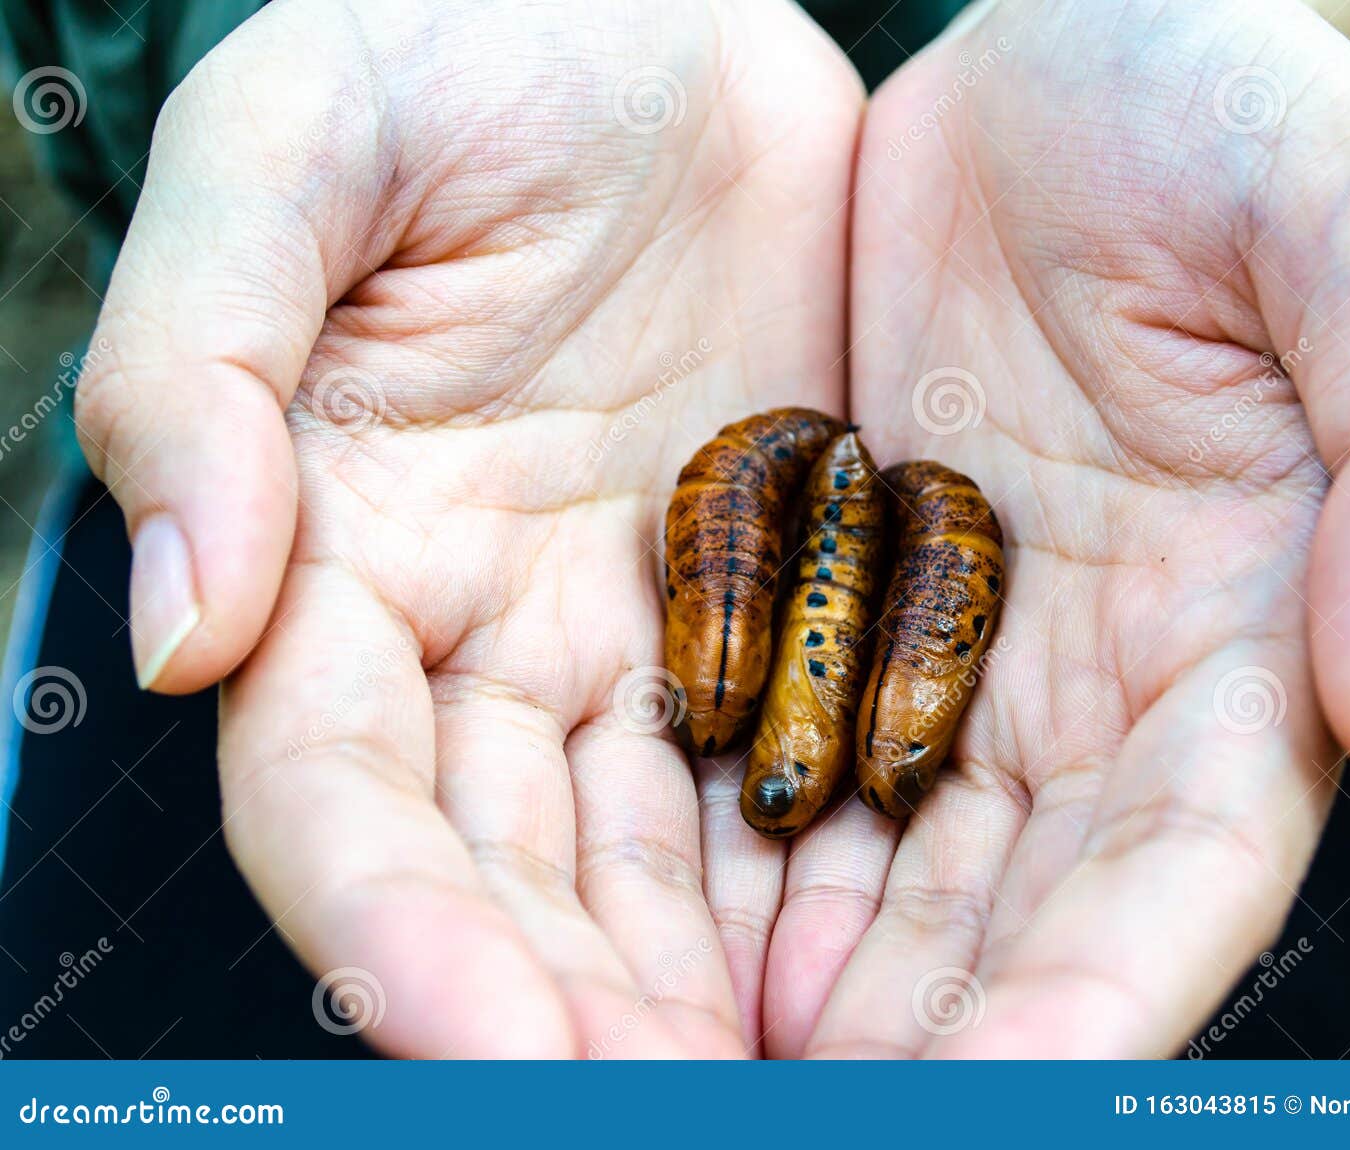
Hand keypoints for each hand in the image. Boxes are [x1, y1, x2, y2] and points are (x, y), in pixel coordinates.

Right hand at [73, 0, 860, 1056]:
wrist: (660, 10)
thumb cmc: (465, 43)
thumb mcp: (298, 143)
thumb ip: (200, 361)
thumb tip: (180, 620)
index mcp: (346, 549)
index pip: (343, 794)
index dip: (401, 929)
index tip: (489, 1048)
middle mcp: (490, 630)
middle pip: (513, 876)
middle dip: (580, 1019)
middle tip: (685, 1122)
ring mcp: (643, 624)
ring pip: (658, 863)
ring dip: (712, 998)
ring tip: (815, 1095)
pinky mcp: (780, 588)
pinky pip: (802, 758)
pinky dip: (832, 879)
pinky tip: (896, 971)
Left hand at [759, 0, 1349, 1056]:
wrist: (1065, 38)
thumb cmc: (1226, 108)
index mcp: (1247, 628)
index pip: (1178, 875)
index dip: (1086, 1004)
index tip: (988, 1100)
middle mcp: (1099, 681)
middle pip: (1010, 918)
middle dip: (909, 1047)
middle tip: (762, 1120)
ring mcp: (962, 642)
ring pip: (878, 871)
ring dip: (791, 989)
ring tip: (673, 1067)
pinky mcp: (843, 582)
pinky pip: (772, 745)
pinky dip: (718, 856)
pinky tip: (641, 932)